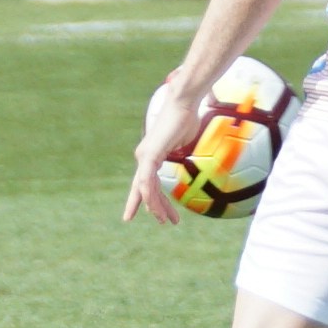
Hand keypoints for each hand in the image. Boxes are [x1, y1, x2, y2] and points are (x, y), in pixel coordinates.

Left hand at [119, 74, 201, 223]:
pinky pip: (147, 181)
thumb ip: (178, 156)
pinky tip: (155, 208)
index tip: (143, 214)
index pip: (143, 182)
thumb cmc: (186, 120)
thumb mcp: (182, 145)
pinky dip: (150, 196)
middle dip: (153, 207)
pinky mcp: (149, 155)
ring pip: (145, 189)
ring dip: (155, 206)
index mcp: (149, 155)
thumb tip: (187, 162)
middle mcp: (143, 157)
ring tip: (164, 220)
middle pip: (144, 189)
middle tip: (163, 222)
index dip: (140, 199)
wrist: (184, 104)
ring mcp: (144, 156)